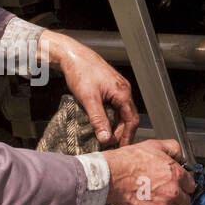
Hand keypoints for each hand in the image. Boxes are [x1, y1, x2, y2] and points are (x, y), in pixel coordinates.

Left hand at [39, 30, 139, 146]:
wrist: (73, 56)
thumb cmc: (81, 71)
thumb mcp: (89, 99)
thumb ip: (98, 120)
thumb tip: (105, 137)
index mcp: (123, 93)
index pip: (131, 120)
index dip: (126, 136)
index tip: (120, 148)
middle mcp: (124, 90)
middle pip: (128, 117)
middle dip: (121, 133)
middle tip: (111, 145)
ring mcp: (118, 88)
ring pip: (121, 112)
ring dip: (115, 125)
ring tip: (106, 136)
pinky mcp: (110, 87)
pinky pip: (115, 106)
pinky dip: (111, 116)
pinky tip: (102, 122)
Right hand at [105, 139, 195, 204]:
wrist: (111, 174)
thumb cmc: (128, 161)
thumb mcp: (153, 145)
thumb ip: (171, 148)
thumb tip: (179, 154)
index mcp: (175, 174)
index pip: (191, 185)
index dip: (184, 185)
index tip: (180, 186)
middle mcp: (172, 191)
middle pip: (185, 202)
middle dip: (177, 199)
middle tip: (168, 196)